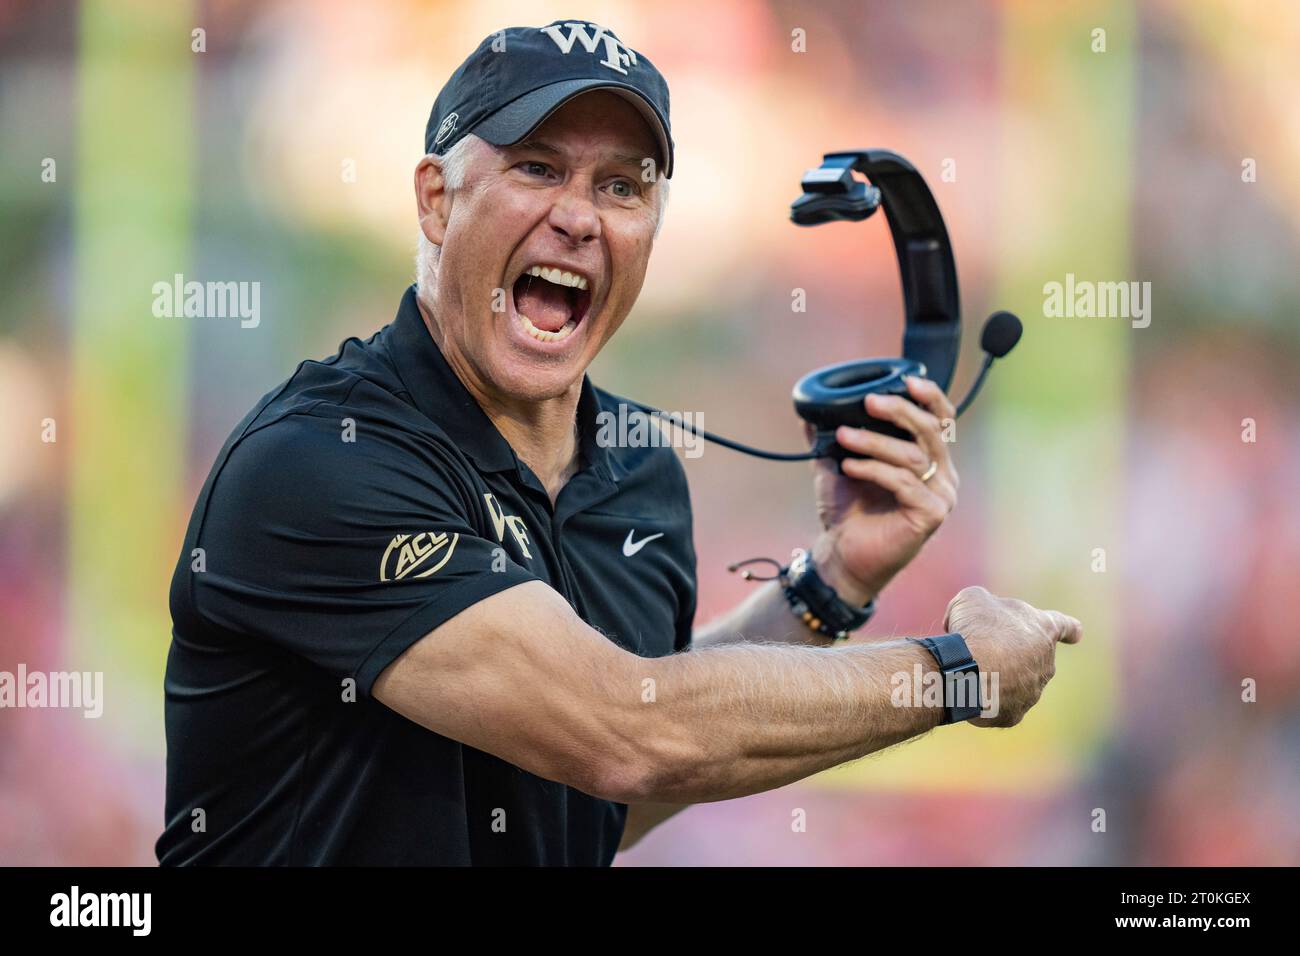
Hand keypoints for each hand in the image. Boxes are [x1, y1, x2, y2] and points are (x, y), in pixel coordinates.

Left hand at [810, 376, 958, 603]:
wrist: (843, 556)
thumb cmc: (847, 513)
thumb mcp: (839, 465)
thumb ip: (832, 438)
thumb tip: (812, 411)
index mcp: (929, 460)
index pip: (942, 420)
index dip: (930, 396)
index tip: (907, 380)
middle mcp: (942, 475)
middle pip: (930, 431)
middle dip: (899, 411)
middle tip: (869, 402)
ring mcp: (940, 496)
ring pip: (912, 456)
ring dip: (874, 442)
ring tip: (844, 437)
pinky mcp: (930, 515)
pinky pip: (904, 482)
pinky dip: (874, 470)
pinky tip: (849, 466)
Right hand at [943, 586, 1082, 726]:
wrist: (967, 669)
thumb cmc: (975, 629)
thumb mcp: (973, 599)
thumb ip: (983, 604)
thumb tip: (973, 620)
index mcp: (1043, 629)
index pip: (1065, 626)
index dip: (1069, 629)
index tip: (1076, 635)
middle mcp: (1046, 663)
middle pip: (1031, 657)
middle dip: (1009, 654)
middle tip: (980, 649)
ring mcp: (1033, 691)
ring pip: (1013, 683)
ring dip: (996, 676)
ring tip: (970, 670)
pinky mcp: (1015, 714)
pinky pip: (999, 704)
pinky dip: (985, 698)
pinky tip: (970, 689)